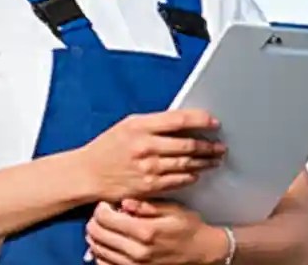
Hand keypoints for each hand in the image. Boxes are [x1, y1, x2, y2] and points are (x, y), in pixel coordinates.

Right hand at [79, 110, 225, 201]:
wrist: (87, 174)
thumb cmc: (107, 148)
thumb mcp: (128, 125)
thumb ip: (154, 123)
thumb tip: (182, 122)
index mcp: (141, 126)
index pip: (180, 120)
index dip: (201, 120)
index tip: (213, 122)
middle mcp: (146, 147)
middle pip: (188, 144)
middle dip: (209, 145)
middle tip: (220, 146)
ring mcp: (149, 168)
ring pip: (187, 164)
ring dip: (205, 162)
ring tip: (215, 159)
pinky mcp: (149, 186)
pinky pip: (178, 181)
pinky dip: (191, 176)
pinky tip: (197, 173)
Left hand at [85, 199, 229, 264]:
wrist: (201, 252)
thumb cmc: (188, 228)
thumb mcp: (172, 210)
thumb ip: (146, 206)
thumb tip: (124, 201)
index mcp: (146, 231)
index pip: (106, 218)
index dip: (100, 209)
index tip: (105, 204)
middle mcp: (137, 251)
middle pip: (98, 234)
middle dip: (95, 221)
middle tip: (102, 214)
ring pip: (98, 250)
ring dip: (95, 237)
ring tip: (103, 227)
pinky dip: (100, 254)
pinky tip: (107, 245)